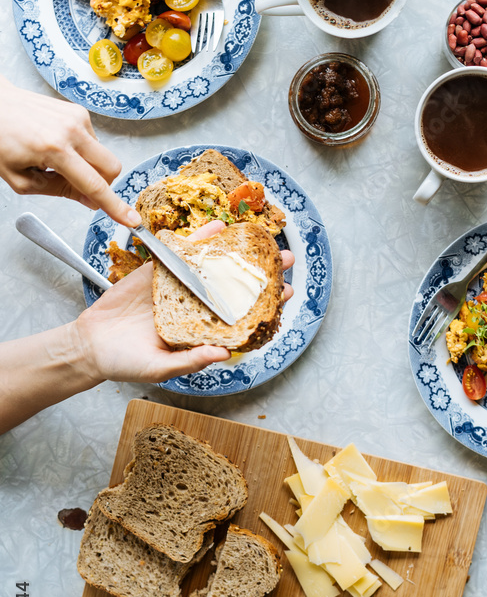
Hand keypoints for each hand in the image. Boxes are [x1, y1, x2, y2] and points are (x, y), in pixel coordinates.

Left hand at [0, 76, 140, 227]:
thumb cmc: (0, 140)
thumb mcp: (22, 179)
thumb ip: (59, 191)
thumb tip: (90, 200)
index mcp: (54, 150)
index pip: (94, 185)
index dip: (114, 206)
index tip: (131, 219)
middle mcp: (71, 130)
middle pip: (111, 168)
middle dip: (103, 183)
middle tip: (79, 186)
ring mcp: (78, 118)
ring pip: (102, 156)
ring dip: (88, 166)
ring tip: (57, 160)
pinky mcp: (79, 112)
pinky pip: (93, 141)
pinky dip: (81, 151)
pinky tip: (58, 146)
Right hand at [74, 221, 294, 383]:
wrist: (89, 346)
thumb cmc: (126, 363)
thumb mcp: (162, 368)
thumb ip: (192, 360)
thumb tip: (225, 355)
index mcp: (201, 330)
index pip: (242, 314)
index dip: (265, 304)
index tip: (288, 293)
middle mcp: (195, 306)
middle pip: (234, 286)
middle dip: (259, 272)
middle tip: (286, 259)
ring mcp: (177, 286)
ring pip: (212, 265)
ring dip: (236, 251)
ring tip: (262, 237)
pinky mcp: (156, 271)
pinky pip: (180, 253)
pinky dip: (198, 239)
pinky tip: (217, 228)